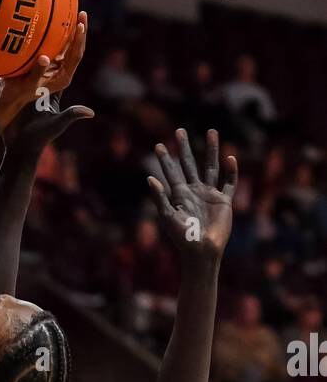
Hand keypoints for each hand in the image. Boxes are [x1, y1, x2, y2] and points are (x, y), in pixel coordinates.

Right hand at [0, 11, 89, 126]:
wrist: (8, 95)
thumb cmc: (17, 93)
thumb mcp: (26, 85)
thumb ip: (36, 73)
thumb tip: (45, 58)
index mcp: (63, 77)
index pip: (75, 56)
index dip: (79, 41)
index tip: (80, 25)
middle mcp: (63, 70)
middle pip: (76, 48)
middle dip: (80, 31)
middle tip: (82, 13)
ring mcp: (56, 64)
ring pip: (68, 45)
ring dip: (71, 29)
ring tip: (73, 11)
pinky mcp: (49, 59)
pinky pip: (57, 43)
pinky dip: (58, 32)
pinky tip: (55, 18)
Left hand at [148, 128, 236, 259]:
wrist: (201, 251)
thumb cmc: (181, 238)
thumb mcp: (167, 217)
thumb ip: (159, 198)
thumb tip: (149, 178)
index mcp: (179, 195)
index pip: (171, 172)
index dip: (165, 159)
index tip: (158, 145)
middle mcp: (194, 191)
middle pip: (189, 164)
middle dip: (184, 147)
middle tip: (180, 130)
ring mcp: (209, 195)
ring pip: (211, 167)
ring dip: (211, 150)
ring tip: (211, 131)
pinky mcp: (224, 201)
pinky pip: (228, 182)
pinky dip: (231, 171)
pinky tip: (230, 158)